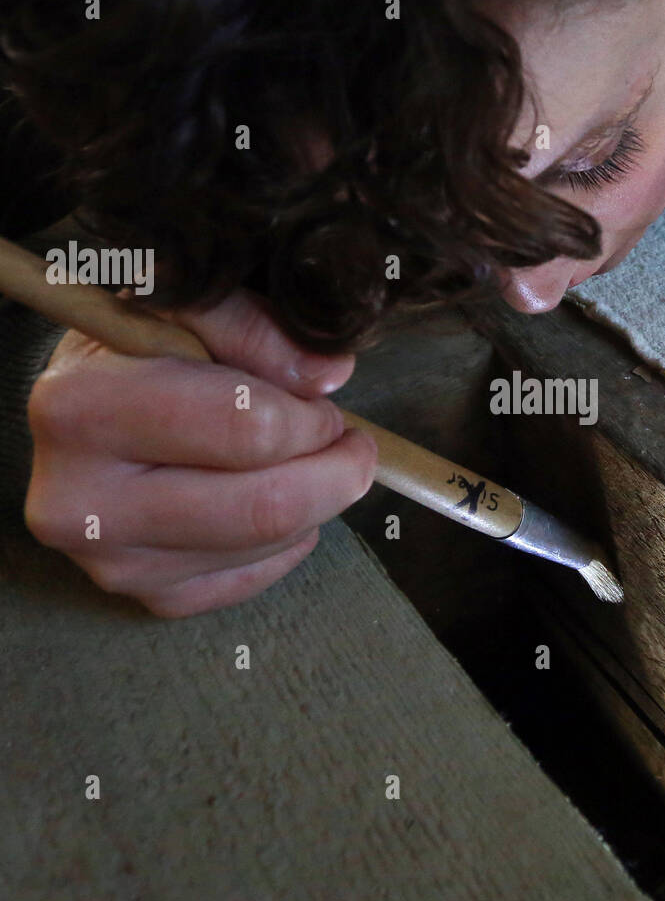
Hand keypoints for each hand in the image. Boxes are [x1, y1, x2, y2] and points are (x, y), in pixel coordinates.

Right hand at [24, 288, 374, 615]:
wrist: (82, 407)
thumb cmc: (137, 345)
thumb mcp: (185, 303)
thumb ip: (255, 327)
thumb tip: (330, 374)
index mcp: (81, 409)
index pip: (248, 429)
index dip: (310, 415)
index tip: (320, 397)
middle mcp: (82, 503)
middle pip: (266, 508)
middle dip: (335, 470)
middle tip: (346, 439)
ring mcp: (111, 563)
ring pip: (269, 546)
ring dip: (314, 500)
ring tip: (301, 456)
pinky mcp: (145, 597)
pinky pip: (254, 580)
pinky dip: (287, 539)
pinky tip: (270, 496)